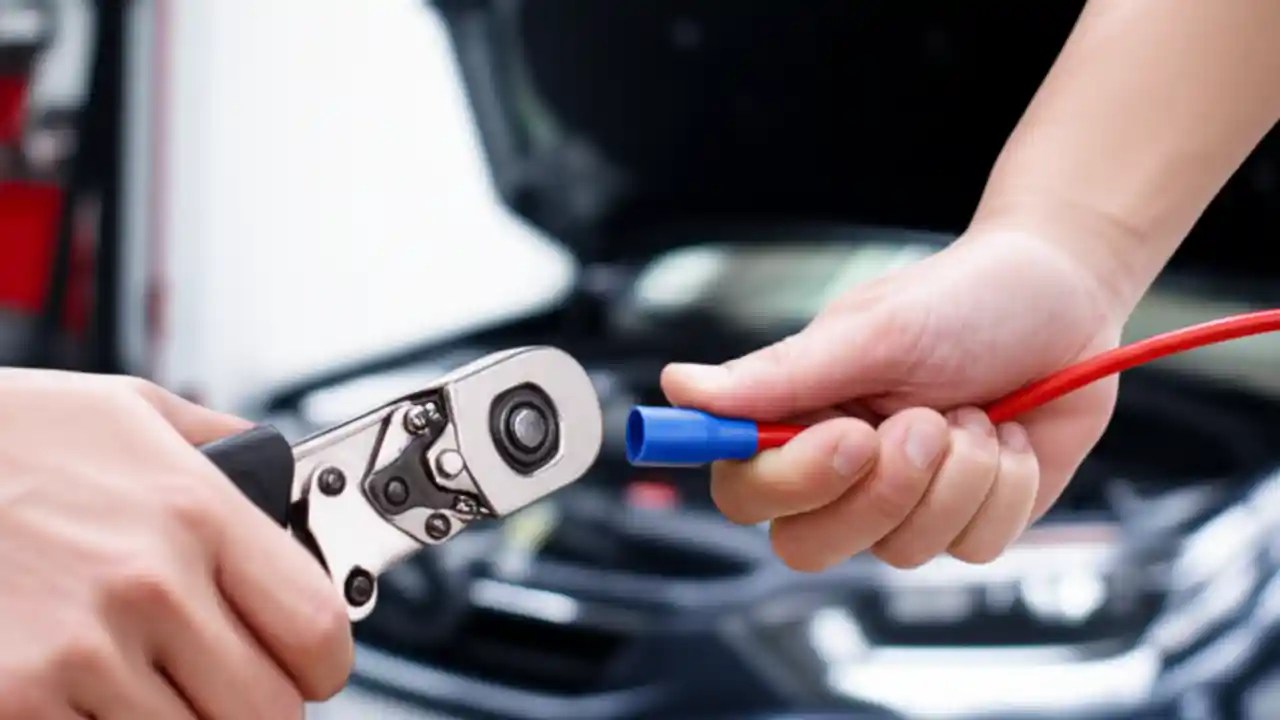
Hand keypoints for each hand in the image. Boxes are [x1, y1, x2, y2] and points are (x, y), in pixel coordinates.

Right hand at [0, 370, 351, 718]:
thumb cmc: (7, 436)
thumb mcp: (129, 413)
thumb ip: (220, 449)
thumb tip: (280, 474)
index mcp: (197, 513)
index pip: (318, 630)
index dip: (321, 663)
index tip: (307, 666)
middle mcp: (149, 584)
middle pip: (267, 710)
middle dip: (255, 706)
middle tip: (224, 687)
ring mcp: (79, 650)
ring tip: (141, 681)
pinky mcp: (15, 698)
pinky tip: (83, 695)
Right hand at [662, 228, 1127, 570]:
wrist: (1068, 300)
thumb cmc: (965, 297)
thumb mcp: (875, 329)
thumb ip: (779, 374)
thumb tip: (679, 386)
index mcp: (801, 416)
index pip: (745, 489)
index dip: (789, 480)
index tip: (850, 435)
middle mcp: (843, 470)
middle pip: (810, 546)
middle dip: (883, 491)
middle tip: (928, 420)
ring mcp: (906, 503)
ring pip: (902, 550)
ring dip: (957, 475)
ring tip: (978, 411)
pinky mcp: (968, 521)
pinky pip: (974, 547)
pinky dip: (1004, 487)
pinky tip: (1009, 437)